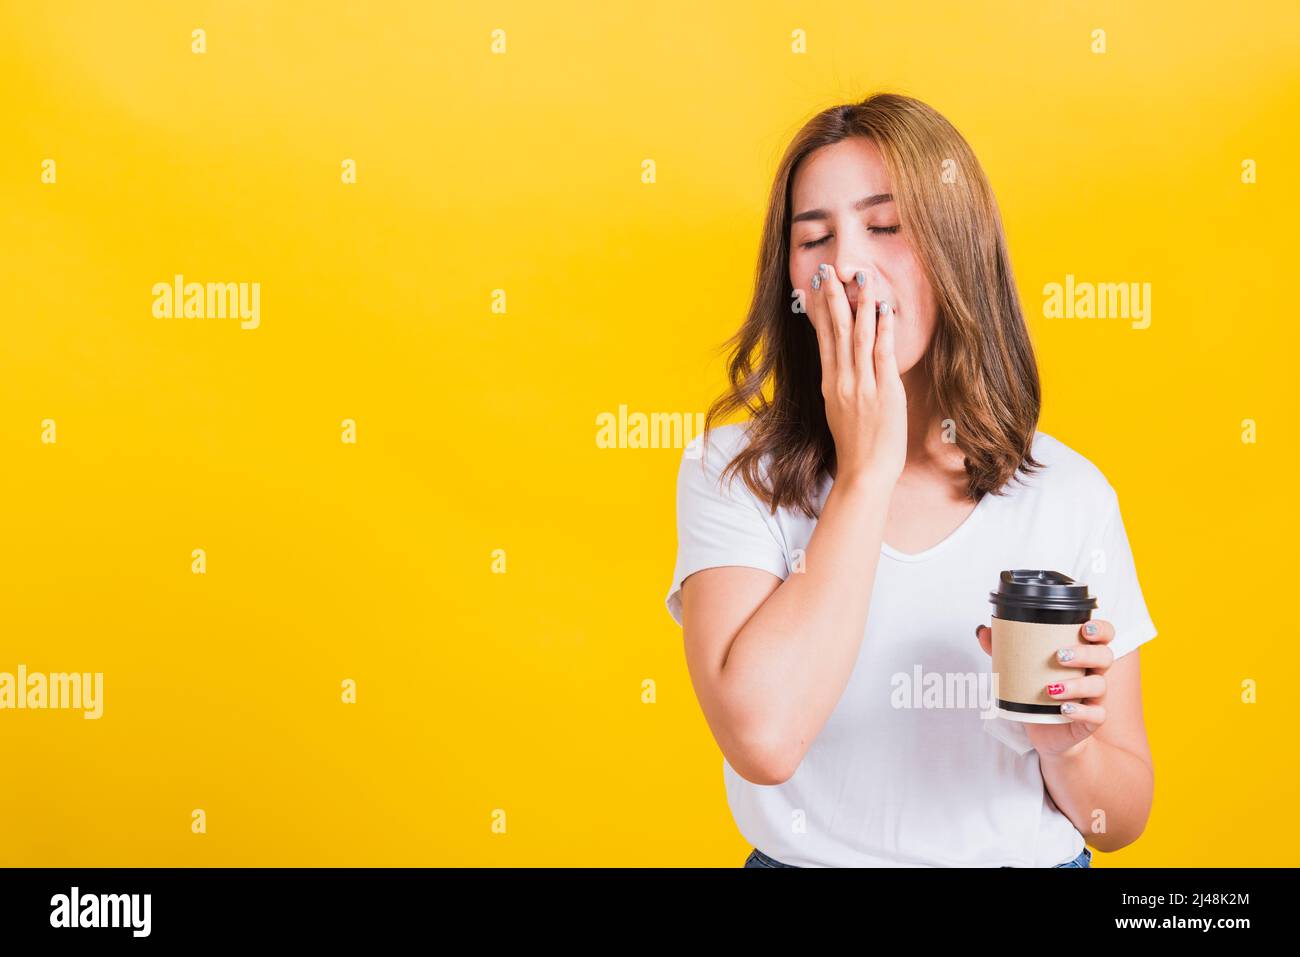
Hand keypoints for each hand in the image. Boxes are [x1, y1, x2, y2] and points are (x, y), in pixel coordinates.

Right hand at [803, 262, 906, 486]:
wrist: (864, 473)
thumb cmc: (857, 446)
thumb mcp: (839, 410)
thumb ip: (842, 383)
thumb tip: (845, 361)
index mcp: (830, 384)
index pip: (823, 338)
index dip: (821, 309)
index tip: (818, 285)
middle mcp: (842, 381)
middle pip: (836, 331)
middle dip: (834, 298)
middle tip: (831, 269)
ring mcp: (862, 387)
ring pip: (858, 337)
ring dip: (860, 306)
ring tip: (861, 279)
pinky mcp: (884, 394)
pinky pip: (882, 356)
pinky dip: (883, 331)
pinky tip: (884, 311)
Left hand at [975, 619, 1115, 756]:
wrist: (1046, 732)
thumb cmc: (1039, 694)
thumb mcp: (1021, 669)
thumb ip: (1004, 649)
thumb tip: (982, 631)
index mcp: (1082, 655)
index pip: (1104, 636)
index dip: (1101, 630)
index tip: (1085, 628)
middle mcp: (1093, 673)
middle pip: (1104, 656)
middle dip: (1085, 654)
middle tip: (1059, 656)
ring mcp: (1094, 698)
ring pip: (1099, 685)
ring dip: (1077, 685)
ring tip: (1051, 688)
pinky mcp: (1091, 721)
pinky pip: (1096, 715)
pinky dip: (1081, 712)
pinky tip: (1065, 709)